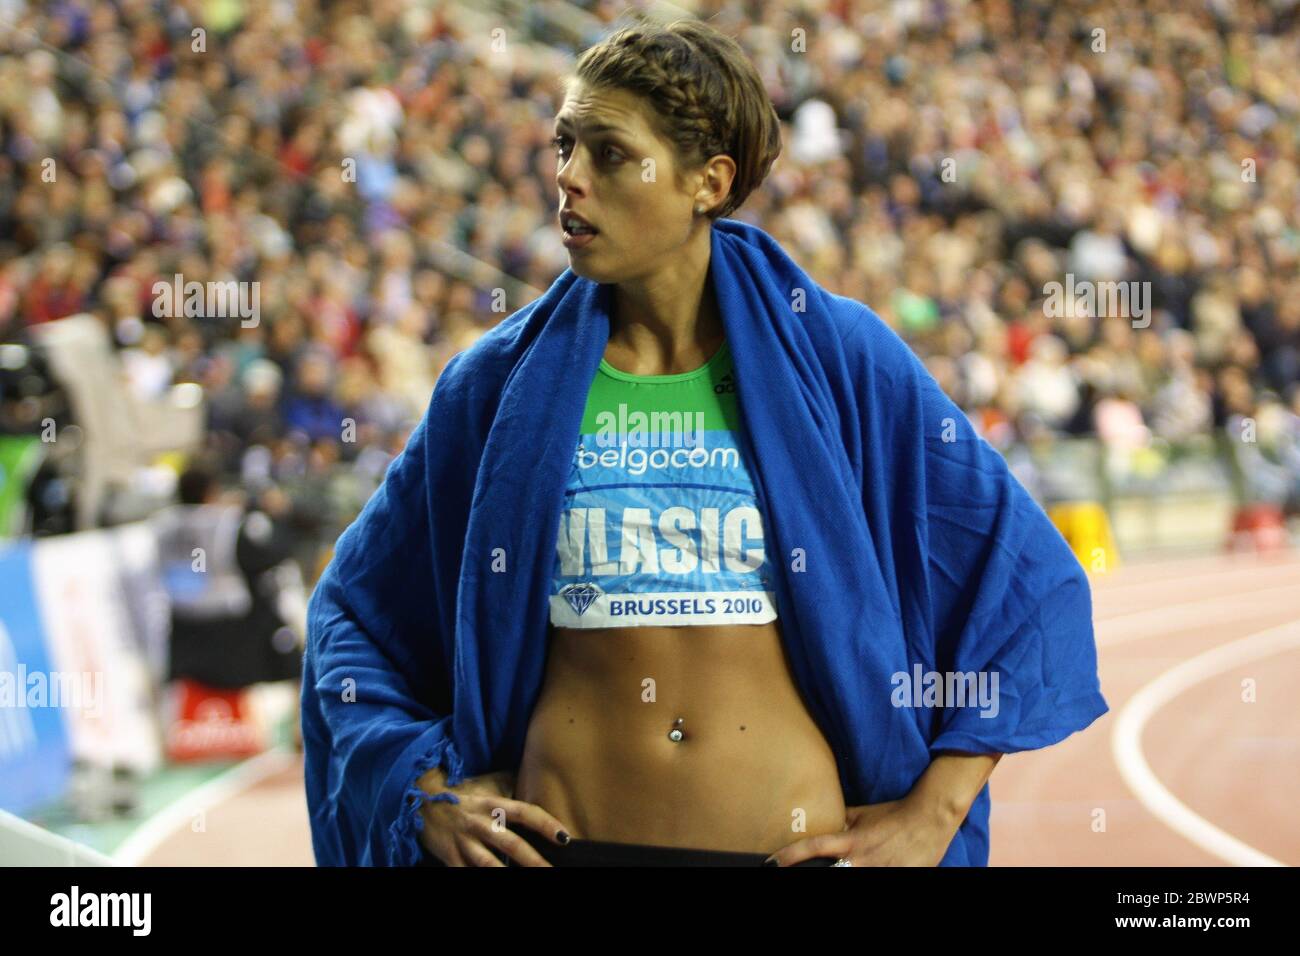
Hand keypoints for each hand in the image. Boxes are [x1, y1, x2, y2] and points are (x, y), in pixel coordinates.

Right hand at [414, 767, 573, 866]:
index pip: (524, 813)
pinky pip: (465, 874)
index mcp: (492, 803)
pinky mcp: (449, 857)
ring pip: (488, 865)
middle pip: (510, 844)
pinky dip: (475, 879)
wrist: (419, 798)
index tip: (565, 838)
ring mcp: (463, 842)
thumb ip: (512, 785)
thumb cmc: (463, 793)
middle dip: (533, 861)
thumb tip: (541, 781)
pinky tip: (495, 885)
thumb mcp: (488, 784)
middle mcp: (479, 823)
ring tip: (530, 882)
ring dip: (507, 876)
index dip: (545, 824)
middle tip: (552, 871)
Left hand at [763, 794, 957, 866]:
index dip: (791, 855)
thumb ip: (842, 820)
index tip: (771, 862)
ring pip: (850, 879)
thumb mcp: (863, 814)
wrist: (929, 819)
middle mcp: (862, 859)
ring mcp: (880, 872)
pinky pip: (875, 882)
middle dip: (809, 874)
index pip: (814, 847)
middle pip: (829, 873)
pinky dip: (862, 879)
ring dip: (837, 875)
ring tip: (826, 872)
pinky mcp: (898, 879)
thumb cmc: (893, 814)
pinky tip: (853, 874)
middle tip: (788, 873)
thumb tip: (824, 822)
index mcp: (851, 840)